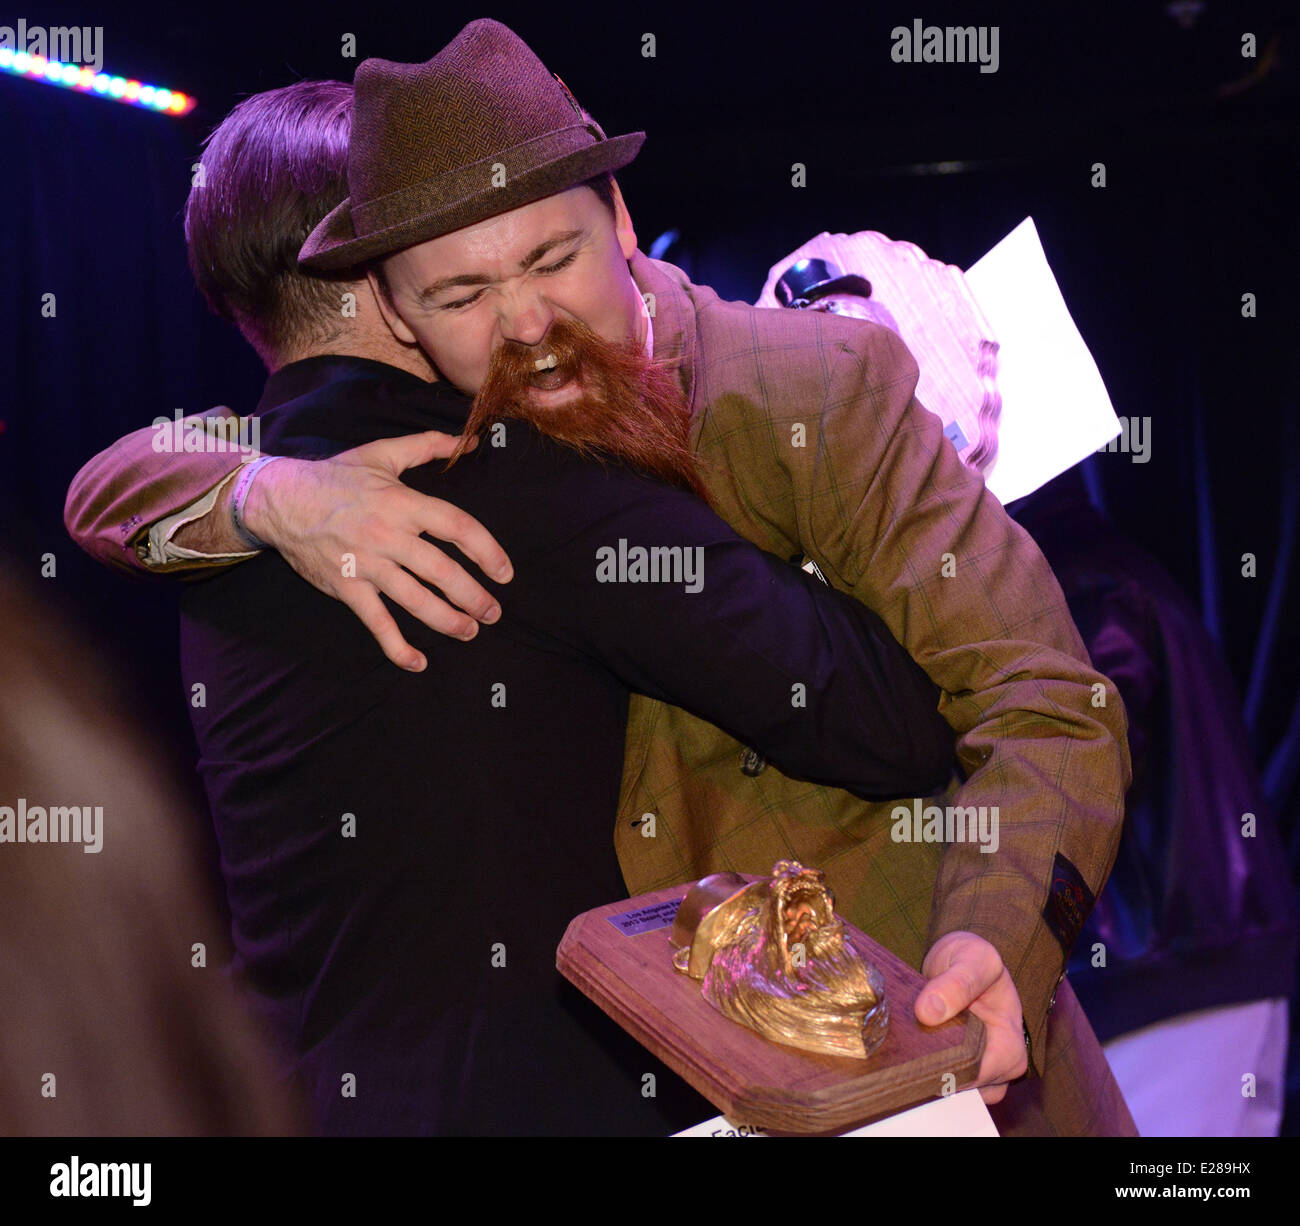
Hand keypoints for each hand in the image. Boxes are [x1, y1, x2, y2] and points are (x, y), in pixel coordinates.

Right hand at [244, 430, 512, 670]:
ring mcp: (365, 564)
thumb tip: (469, 441)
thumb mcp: (382, 453)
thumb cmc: (336, 477)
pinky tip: (418, 662)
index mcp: (402, 502)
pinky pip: (376, 622)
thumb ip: (428, 446)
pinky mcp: (345, 587)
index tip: (504, 573)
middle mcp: (387, 535)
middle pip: (441, 571)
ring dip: (446, 620)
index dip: (486, 551)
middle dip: (473, 596)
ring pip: (414, 600)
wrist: (279, 499)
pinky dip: (396, 646)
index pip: (456, 527)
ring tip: (469, 631)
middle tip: (494, 613)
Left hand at [915, 930, 1027, 1104]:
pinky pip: (940, 1084)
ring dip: (926, 1070)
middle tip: (906, 1040)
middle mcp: (999, 1069)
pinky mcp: (959, 1071)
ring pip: (949, 1090)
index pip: (976, 1074)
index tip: (917, 1044)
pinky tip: (911, 1049)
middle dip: (933, 1066)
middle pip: (961, 1086)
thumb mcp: (973, 959)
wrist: (962, 960)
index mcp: (1010, 1046)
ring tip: (909, 1041)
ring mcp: (979, 1074)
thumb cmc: (975, 959)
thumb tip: (928, 1012)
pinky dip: (924, 1069)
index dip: (945, 1063)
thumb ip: (955, 983)